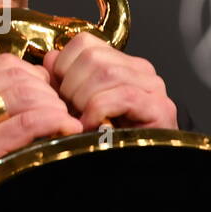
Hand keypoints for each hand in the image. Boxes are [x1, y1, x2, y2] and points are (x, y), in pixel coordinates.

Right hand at [0, 53, 82, 211]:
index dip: (39, 79)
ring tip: (63, 127)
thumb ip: (8, 100)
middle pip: (21, 75)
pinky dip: (55, 122)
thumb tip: (51, 75)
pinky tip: (67, 130)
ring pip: (28, 93)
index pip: (9, 64)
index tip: (52, 101)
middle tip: (63, 117)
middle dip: (50, 94)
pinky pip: (30, 120)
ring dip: (55, 108)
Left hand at [42, 33, 178, 130]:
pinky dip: (99, 111)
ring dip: (84, 99)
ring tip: (82, 121)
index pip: (85, 42)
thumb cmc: (109, 141)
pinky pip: (123, 96)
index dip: (64, 66)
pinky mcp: (159, 108)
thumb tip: (51, 58)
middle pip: (92, 56)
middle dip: (71, 86)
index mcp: (121, 64)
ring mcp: (153, 89)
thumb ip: (64, 80)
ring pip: (106, 72)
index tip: (60, 94)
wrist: (141, 169)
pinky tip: (93, 126)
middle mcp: (140, 71)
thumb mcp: (79, 106)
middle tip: (71, 112)